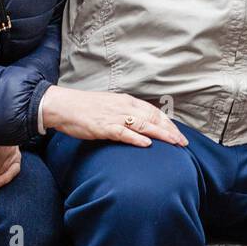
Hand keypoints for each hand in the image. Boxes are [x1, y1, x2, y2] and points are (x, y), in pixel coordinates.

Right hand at [40, 86, 188, 147]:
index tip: (179, 134)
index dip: (168, 123)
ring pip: (143, 125)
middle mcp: (123, 107)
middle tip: (183, 143)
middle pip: (153, 118)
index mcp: (126, 101)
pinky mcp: (103, 126)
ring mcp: (114, 116)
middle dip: (170, 131)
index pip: (153, 112)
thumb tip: (139, 125)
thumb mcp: (110, 106)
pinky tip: (147, 144)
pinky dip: (136, 138)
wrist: (63, 106)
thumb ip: (125, 113)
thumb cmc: (85, 108)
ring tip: (174, 143)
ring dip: (161, 134)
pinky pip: (123, 133)